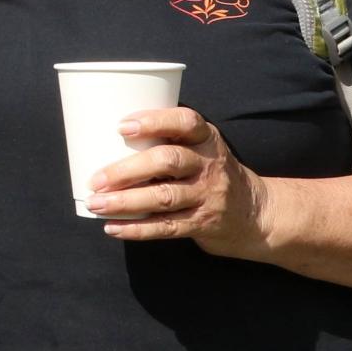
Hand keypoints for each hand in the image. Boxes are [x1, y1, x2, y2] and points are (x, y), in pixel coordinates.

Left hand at [83, 107, 271, 259]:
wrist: (256, 213)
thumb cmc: (209, 172)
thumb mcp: (202, 148)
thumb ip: (167, 140)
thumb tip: (105, 136)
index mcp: (207, 138)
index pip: (185, 122)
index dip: (154, 121)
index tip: (122, 126)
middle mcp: (210, 165)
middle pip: (167, 161)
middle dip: (127, 170)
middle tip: (96, 179)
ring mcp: (208, 196)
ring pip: (163, 197)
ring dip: (125, 202)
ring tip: (96, 203)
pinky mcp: (203, 223)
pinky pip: (166, 227)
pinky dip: (137, 229)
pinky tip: (113, 227)